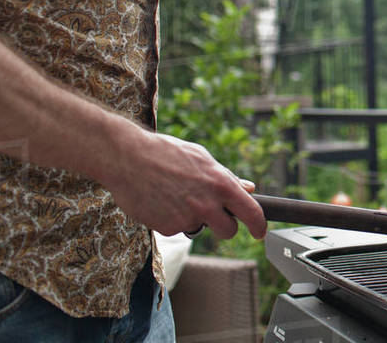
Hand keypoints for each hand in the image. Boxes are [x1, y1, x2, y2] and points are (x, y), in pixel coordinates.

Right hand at [101, 129, 266, 239]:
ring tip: (175, 195)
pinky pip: (176, 228)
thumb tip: (249, 188)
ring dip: (193, 218)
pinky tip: (160, 200)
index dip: (259, 225)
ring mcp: (186, 218)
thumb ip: (226, 177)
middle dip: (224, 226)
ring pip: (198, 228)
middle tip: (213, 214)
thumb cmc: (165, 153)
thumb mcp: (201, 158)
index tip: (260, 232)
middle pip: (228, 231)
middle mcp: (207, 204)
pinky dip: (171, 219)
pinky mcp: (166, 228)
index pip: (251, 212)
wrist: (126, 158)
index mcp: (221, 183)